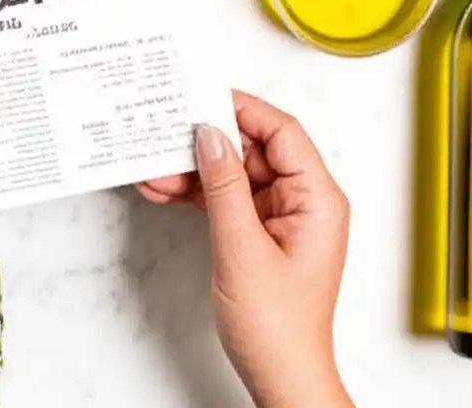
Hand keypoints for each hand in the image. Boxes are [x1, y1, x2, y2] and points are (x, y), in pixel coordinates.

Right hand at [137, 91, 352, 407]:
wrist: (280, 375)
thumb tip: (211, 135)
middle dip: (206, 142)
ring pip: (233, 174)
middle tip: (166, 130)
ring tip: (153, 167)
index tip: (202, 95)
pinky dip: (196, 194)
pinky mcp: (259, 234)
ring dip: (193, 170)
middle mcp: (304, 202)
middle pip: (253, 149)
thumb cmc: (278, 327)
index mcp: (318, 199)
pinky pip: (226, 199)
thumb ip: (224, 187)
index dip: (242, 109)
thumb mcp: (243, 250)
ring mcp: (281, 218)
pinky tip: (164, 189)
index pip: (282, 132)